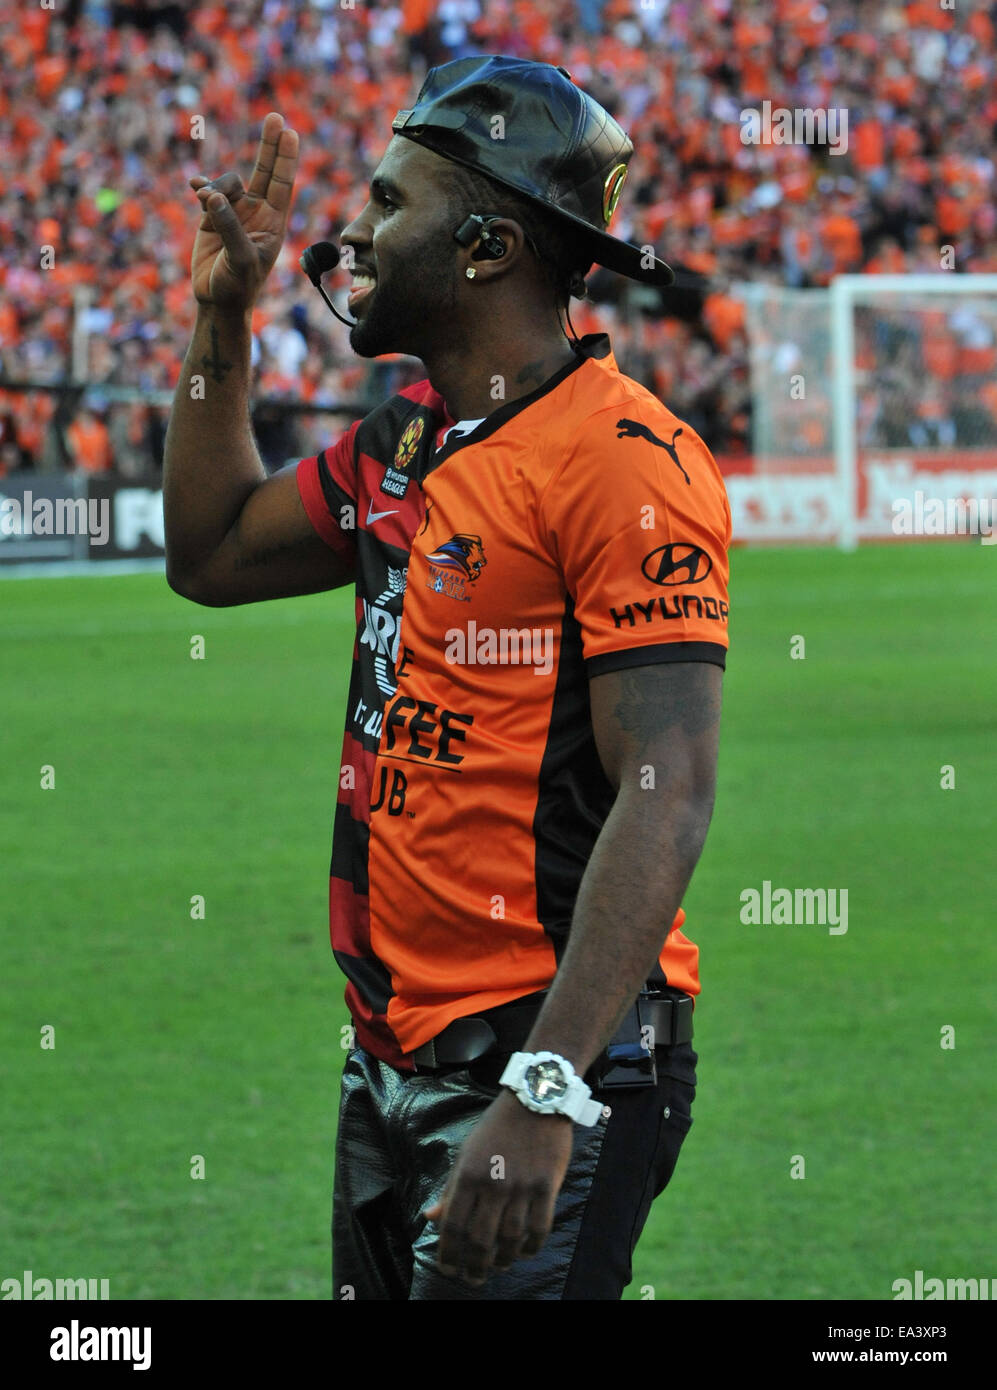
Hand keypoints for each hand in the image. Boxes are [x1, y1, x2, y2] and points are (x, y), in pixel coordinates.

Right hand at [188, 112, 298, 312]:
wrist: (217, 300)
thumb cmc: (237, 285)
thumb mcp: (240, 259)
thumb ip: (230, 226)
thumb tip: (214, 195)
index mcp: (272, 223)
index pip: (282, 185)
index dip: (286, 159)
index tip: (290, 133)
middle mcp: (256, 213)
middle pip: (265, 171)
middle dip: (269, 145)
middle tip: (275, 117)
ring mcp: (234, 212)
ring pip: (227, 183)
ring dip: (216, 188)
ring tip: (205, 207)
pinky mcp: (212, 215)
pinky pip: (207, 191)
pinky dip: (201, 187)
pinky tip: (194, 187)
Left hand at [422, 1088, 574, 1286]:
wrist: (535, 1100)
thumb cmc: (496, 1128)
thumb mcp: (466, 1153)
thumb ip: (450, 1189)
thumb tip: (430, 1219)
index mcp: (468, 1174)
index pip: (453, 1225)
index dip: (448, 1253)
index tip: (448, 1269)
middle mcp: (494, 1184)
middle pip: (481, 1240)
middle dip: (474, 1267)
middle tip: (473, 1280)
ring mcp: (522, 1186)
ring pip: (511, 1239)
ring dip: (503, 1260)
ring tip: (498, 1267)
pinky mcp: (548, 1186)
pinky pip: (540, 1228)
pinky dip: (532, 1247)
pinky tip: (525, 1252)